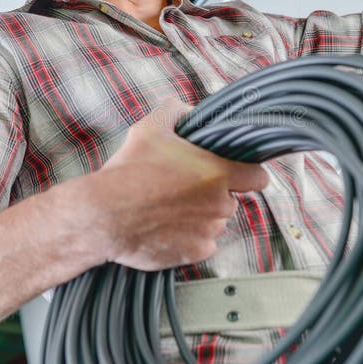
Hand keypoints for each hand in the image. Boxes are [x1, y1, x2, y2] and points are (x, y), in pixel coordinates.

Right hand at [79, 99, 268, 270]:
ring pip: (216, 222)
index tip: (237, 173)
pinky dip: (190, 237)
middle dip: (214, 194)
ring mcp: (209, 231)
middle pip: (231, 199)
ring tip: (170, 207)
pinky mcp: (195, 253)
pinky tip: (166, 226)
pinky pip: (203, 243)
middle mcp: (220, 204)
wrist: (104, 216)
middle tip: (184, 188)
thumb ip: (176, 111)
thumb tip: (188, 110)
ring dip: (202, 216)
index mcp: (217, 173)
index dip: (249, 173)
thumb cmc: (128, 171)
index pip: (259, 177)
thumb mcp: (150, 127)